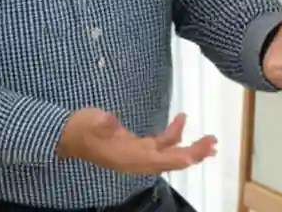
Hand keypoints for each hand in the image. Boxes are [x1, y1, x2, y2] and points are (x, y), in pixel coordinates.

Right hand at [56, 109, 215, 174]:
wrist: (68, 136)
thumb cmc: (79, 129)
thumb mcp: (89, 123)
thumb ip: (101, 123)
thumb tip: (109, 120)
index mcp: (129, 157)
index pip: (160, 160)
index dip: (178, 157)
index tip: (196, 152)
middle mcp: (137, 160)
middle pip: (171, 160)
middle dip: (194, 153)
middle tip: (213, 143)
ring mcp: (138, 155)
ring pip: (169, 154)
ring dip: (190, 147)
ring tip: (209, 139)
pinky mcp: (136, 147)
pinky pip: (161, 146)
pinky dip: (174, 137)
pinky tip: (181, 122)